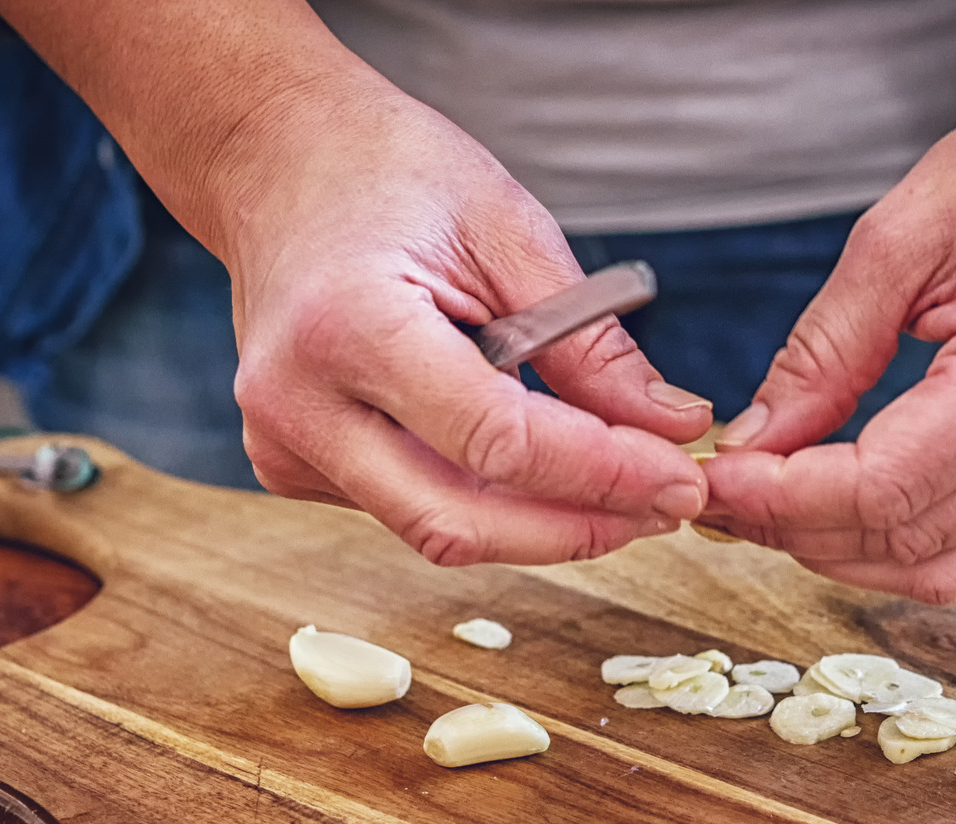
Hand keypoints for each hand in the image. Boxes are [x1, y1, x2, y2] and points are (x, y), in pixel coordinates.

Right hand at [220, 79, 712, 564]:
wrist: (273, 162)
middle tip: (665, 505)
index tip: (682, 476)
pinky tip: (545, 466)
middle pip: (458, 522)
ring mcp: (285, 444)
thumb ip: (589, 343)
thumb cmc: (385, 173)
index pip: (495, 443)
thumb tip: (672, 428)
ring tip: (627, 488)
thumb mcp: (508, 230)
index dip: (602, 474)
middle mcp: (299, 403)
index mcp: (347, 327)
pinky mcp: (294, 464)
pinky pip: (413, 506)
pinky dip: (491, 501)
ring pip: (439, 527)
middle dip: (577, 528)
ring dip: (543, 523)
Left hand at [696, 64, 955, 602]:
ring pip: (941, 567)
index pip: (888, 487)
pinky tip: (838, 506)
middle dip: (797, 530)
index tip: (717, 478)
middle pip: (909, 539)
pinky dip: (896, 544)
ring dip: (842, 551)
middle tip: (721, 493)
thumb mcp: (899, 236)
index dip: (787, 499)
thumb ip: (822, 353)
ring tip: (768, 505)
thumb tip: (754, 445)